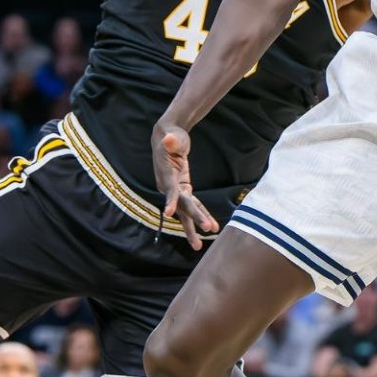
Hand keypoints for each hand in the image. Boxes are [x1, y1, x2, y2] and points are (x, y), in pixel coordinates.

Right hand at [152, 123, 217, 247]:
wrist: (167, 136)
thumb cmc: (170, 136)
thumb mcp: (171, 136)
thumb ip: (171, 140)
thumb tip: (169, 139)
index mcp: (165, 174)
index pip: (170, 190)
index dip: (171, 201)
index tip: (170, 213)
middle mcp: (168, 186)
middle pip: (182, 205)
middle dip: (193, 219)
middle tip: (204, 234)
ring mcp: (176, 189)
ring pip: (186, 210)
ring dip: (196, 224)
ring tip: (204, 241)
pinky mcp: (183, 188)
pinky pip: (193, 204)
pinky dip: (201, 214)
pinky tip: (211, 226)